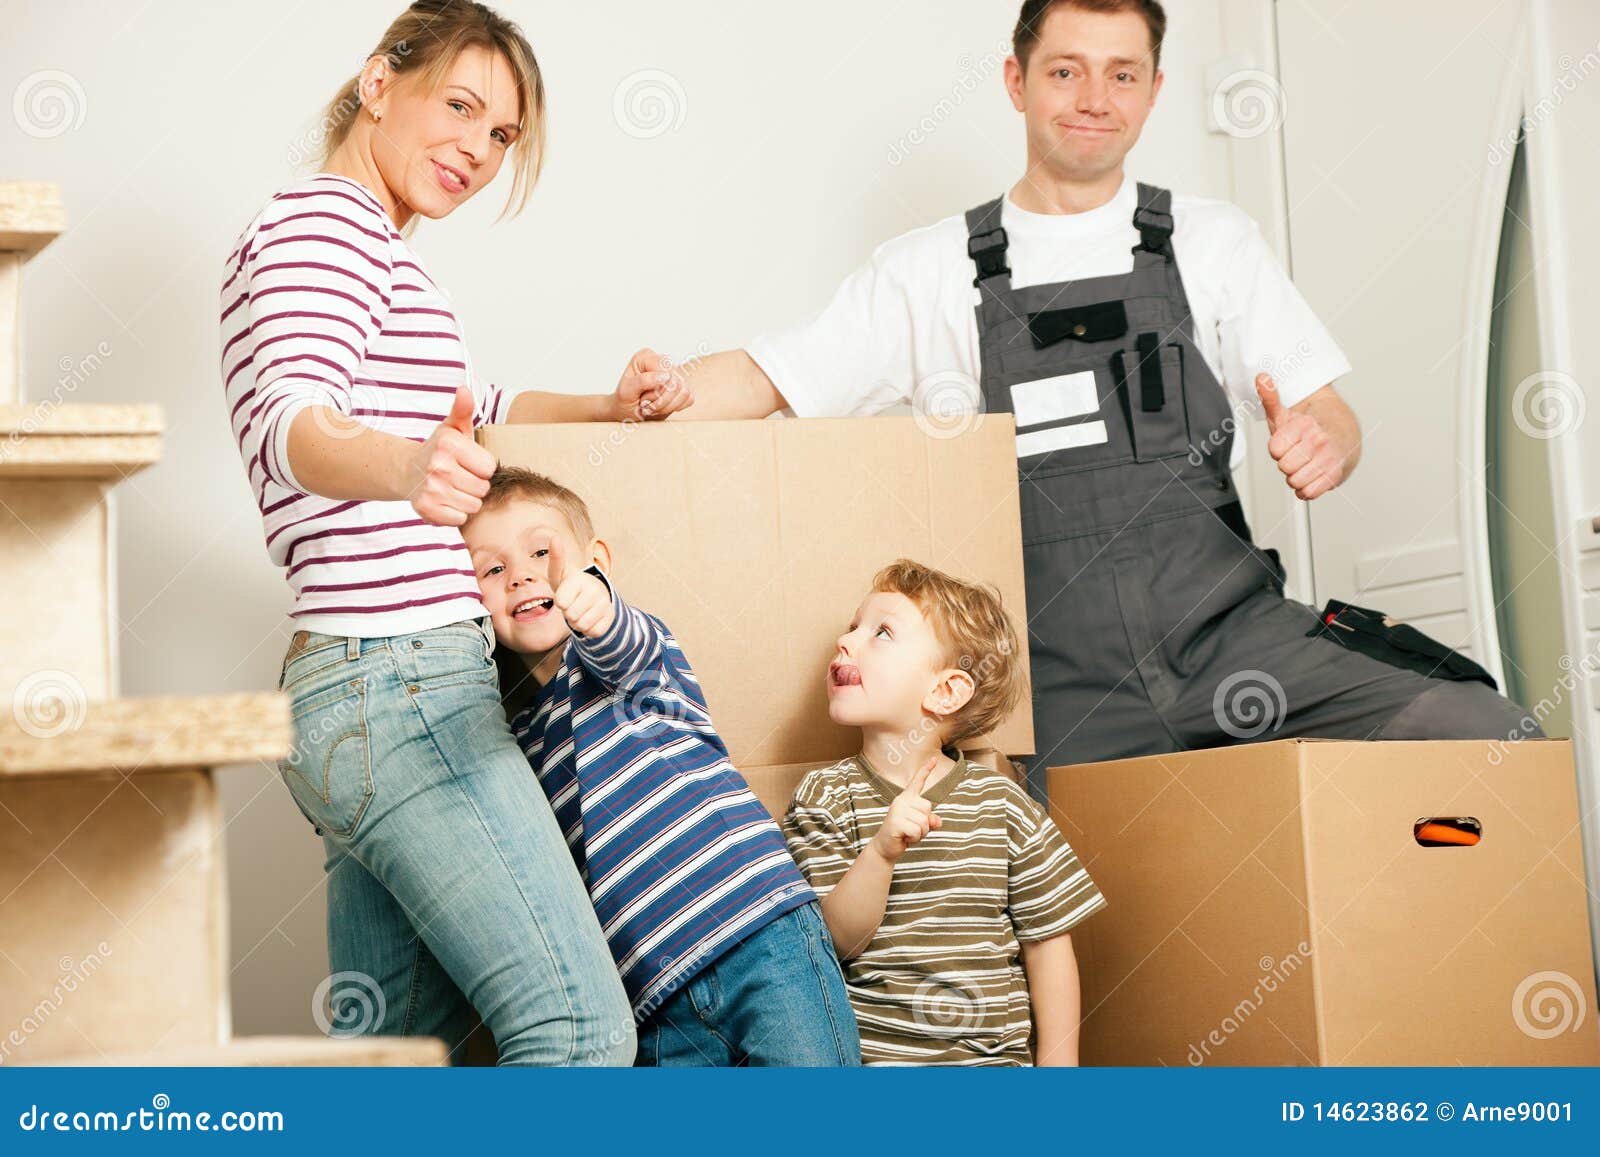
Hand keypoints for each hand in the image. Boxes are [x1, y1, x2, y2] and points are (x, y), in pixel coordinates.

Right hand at [405, 385, 495, 525]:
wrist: (407, 471)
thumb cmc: (438, 450)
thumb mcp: (452, 427)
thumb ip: (463, 410)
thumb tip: (465, 390)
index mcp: (449, 444)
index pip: (490, 467)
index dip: (482, 467)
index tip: (468, 463)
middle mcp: (439, 466)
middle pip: (483, 488)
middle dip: (475, 485)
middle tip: (460, 477)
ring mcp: (431, 489)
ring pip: (473, 505)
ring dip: (466, 500)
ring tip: (452, 489)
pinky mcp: (426, 509)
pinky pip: (460, 519)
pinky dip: (455, 514)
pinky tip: (445, 501)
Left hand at [543, 532, 614, 637]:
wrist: (595, 594)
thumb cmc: (571, 586)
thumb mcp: (559, 575)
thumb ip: (556, 559)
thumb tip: (555, 536)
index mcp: (579, 578)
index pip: (561, 602)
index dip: (561, 602)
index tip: (565, 594)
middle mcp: (594, 589)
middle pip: (570, 616)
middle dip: (568, 614)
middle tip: (573, 604)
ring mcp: (604, 603)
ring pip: (581, 625)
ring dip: (577, 622)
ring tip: (580, 610)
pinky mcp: (610, 616)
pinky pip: (593, 632)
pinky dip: (589, 629)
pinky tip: (590, 617)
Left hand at [612, 347, 693, 422]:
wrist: (627, 412)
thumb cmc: (624, 401)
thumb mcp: (626, 392)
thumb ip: (642, 381)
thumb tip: (664, 376)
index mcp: (646, 357)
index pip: (664, 370)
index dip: (656, 389)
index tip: (642, 398)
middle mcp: (662, 361)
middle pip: (675, 382)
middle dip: (660, 401)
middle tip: (646, 404)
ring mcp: (674, 373)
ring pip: (684, 391)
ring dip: (667, 406)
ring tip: (653, 407)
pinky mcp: (682, 386)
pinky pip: (689, 398)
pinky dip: (675, 407)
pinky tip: (662, 407)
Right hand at [870, 756, 942, 862]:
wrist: (886, 847)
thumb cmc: (904, 833)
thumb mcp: (920, 825)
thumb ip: (931, 820)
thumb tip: (935, 820)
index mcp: (907, 798)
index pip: (918, 782)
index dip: (926, 770)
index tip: (935, 759)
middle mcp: (901, 801)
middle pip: (928, 808)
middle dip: (925, 823)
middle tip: (912, 829)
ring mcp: (897, 810)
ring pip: (924, 822)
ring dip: (920, 833)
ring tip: (908, 834)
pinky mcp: (896, 822)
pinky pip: (917, 831)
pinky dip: (915, 839)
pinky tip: (905, 838)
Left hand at [1256, 373, 1343, 500]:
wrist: (1344, 437)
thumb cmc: (1309, 429)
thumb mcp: (1287, 413)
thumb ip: (1271, 398)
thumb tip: (1261, 377)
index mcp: (1305, 425)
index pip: (1274, 449)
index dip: (1277, 449)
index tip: (1287, 443)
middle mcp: (1319, 440)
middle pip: (1284, 466)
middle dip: (1286, 463)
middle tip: (1297, 454)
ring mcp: (1329, 458)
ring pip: (1295, 481)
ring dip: (1296, 477)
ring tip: (1305, 464)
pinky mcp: (1335, 476)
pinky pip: (1308, 493)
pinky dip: (1306, 489)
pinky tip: (1311, 476)